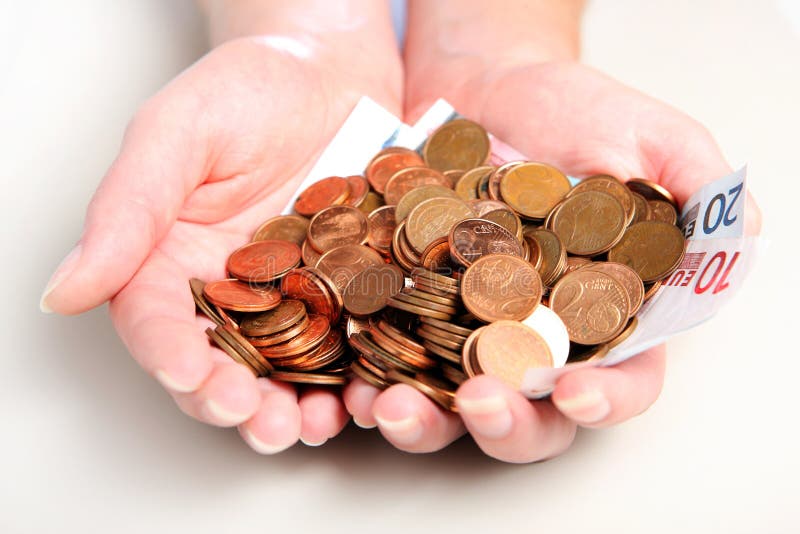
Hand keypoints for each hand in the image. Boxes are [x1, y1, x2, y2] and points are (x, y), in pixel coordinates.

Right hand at [41, 35, 401, 451]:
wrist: (333, 71)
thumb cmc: (248, 87)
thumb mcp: (179, 132)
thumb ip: (127, 209)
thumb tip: (63, 291)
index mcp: (172, 259)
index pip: (157, 323)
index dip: (170, 356)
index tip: (190, 375)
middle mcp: (229, 291)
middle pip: (221, 365)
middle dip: (236, 402)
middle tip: (260, 420)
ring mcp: (293, 299)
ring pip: (286, 372)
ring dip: (296, 408)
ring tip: (313, 422)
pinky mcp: (348, 295)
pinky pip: (351, 346)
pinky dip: (357, 376)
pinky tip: (367, 390)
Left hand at [344, 59, 761, 462]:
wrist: (484, 86)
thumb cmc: (574, 109)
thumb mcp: (645, 135)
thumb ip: (693, 185)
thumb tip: (738, 238)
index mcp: (608, 316)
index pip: (624, 378)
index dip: (609, 399)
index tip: (577, 390)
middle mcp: (539, 338)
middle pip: (533, 412)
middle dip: (508, 422)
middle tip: (481, 403)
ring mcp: (469, 331)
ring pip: (451, 400)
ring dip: (426, 418)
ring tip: (395, 407)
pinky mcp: (410, 310)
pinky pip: (388, 357)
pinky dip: (369, 375)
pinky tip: (351, 378)